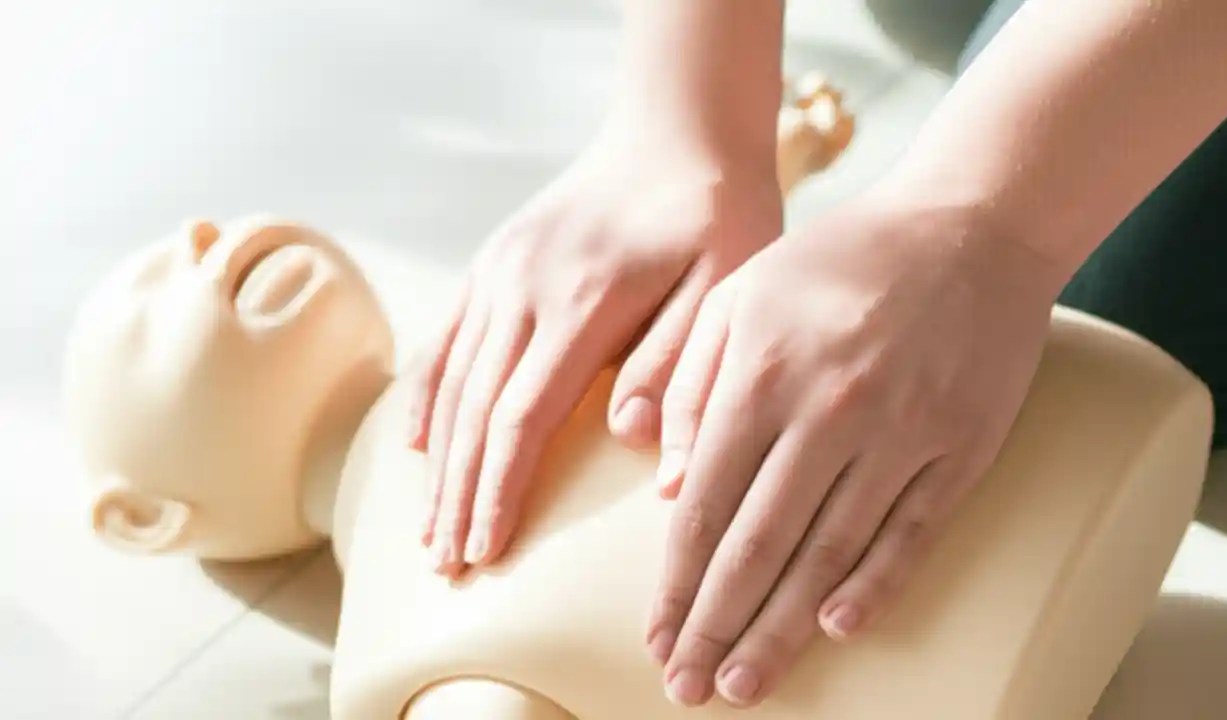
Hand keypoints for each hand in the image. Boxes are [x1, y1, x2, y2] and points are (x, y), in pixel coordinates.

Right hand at [408, 132, 780, 576]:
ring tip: (429, 527)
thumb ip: (680, 365)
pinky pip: (446, 336)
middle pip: (474, 410)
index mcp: (582, 301)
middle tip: (447, 565)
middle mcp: (523, 287)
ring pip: (452, 380)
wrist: (678, 131)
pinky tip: (415, 442)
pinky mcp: (494, 260)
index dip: (498, 491)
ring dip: (438, 460)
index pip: (521, 417)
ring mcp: (500, 270)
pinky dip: (425, 393)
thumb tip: (633, 444)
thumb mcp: (727, 283)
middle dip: (458, 494)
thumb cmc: (716, 211)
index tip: (484, 552)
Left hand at [648, 188, 1070, 706]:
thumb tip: (667, 487)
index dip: (677, 583)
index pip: (704, 506)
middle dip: (716, 626)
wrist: (971, 225)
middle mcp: (825, 411)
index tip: (657, 637)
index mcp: (760, 374)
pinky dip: (874, 586)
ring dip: (782, 628)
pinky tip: (837, 630)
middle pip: (758, 545)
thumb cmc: (840, 260)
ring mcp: (899, 432)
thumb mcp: (740, 293)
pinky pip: (911, 532)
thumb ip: (691, 382)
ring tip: (747, 683)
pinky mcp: (961, 447)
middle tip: (690, 687)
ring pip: (828, 554)